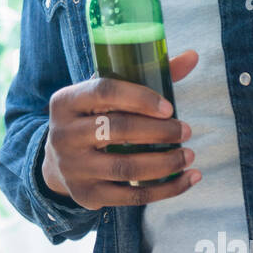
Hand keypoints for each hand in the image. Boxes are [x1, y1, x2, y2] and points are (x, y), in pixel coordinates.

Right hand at [41, 49, 200, 207]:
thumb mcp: (107, 95)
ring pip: (126, 167)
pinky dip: (165, 190)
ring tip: (189, 156)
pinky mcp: (86, 194)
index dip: (140, 98)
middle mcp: (63, 134)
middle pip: (117, 129)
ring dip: (165, 163)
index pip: (104, 91)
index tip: (170, 107)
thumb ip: (147, 75)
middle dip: (160, 131)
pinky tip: (187, 180)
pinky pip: (131, 196)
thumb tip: (192, 57)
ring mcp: (73, 167)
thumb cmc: (93, 118)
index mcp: (66, 101)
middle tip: (186, 131)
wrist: (59, 161)